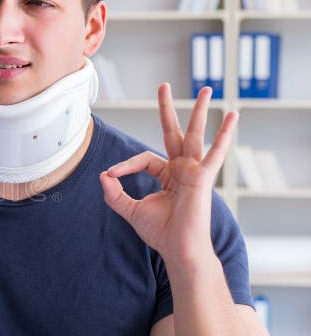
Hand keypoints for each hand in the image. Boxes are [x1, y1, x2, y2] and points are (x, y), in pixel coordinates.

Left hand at [99, 84, 236, 265]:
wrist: (177, 250)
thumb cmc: (160, 233)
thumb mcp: (130, 210)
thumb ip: (114, 193)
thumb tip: (102, 175)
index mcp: (167, 175)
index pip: (144, 159)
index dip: (125, 165)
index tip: (111, 175)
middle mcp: (182, 170)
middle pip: (173, 133)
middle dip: (167, 110)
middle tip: (163, 85)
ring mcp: (194, 172)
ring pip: (194, 135)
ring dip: (200, 111)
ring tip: (207, 89)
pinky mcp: (203, 178)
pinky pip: (215, 153)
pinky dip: (224, 135)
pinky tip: (233, 116)